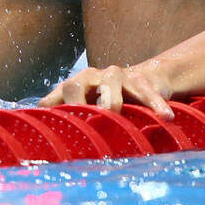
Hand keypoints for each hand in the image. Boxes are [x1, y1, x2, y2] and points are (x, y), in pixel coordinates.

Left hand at [40, 61, 174, 119]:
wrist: (145, 81)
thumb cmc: (108, 100)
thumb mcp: (86, 106)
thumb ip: (63, 114)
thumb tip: (38, 126)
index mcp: (76, 84)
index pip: (58, 93)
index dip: (54, 108)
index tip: (53, 128)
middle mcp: (93, 76)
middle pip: (77, 82)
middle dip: (76, 101)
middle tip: (80, 121)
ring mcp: (118, 75)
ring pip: (111, 82)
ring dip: (112, 99)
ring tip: (114, 113)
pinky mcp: (141, 79)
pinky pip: (147, 91)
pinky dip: (156, 104)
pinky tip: (166, 117)